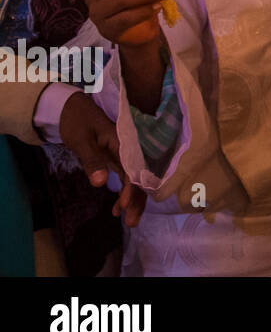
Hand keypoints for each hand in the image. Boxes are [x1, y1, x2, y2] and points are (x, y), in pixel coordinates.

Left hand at [58, 91, 145, 227]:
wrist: (70, 108)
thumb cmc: (76, 122)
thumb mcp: (81, 140)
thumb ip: (92, 161)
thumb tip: (101, 184)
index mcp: (123, 143)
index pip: (133, 170)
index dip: (131, 190)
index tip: (123, 207)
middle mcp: (127, 150)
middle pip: (139, 177)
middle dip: (137, 201)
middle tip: (132, 223)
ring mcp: (123, 155)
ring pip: (135, 180)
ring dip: (133, 200)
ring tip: (128, 221)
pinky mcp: (116, 159)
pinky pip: (127, 178)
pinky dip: (125, 193)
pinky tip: (118, 207)